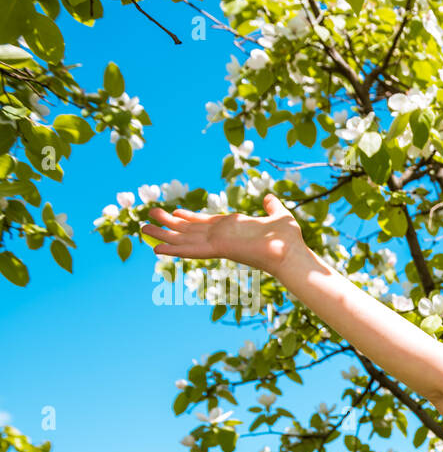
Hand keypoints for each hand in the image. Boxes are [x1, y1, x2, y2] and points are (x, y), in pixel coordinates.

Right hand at [141, 193, 304, 274]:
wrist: (291, 252)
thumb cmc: (287, 238)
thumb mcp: (279, 215)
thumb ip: (272, 207)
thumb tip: (270, 199)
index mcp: (230, 228)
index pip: (204, 222)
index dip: (187, 217)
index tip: (174, 212)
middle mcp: (220, 235)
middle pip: (188, 229)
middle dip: (168, 224)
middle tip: (147, 218)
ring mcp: (217, 242)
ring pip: (183, 238)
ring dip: (163, 234)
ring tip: (143, 228)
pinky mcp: (217, 249)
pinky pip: (190, 250)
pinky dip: (173, 250)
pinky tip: (156, 249)